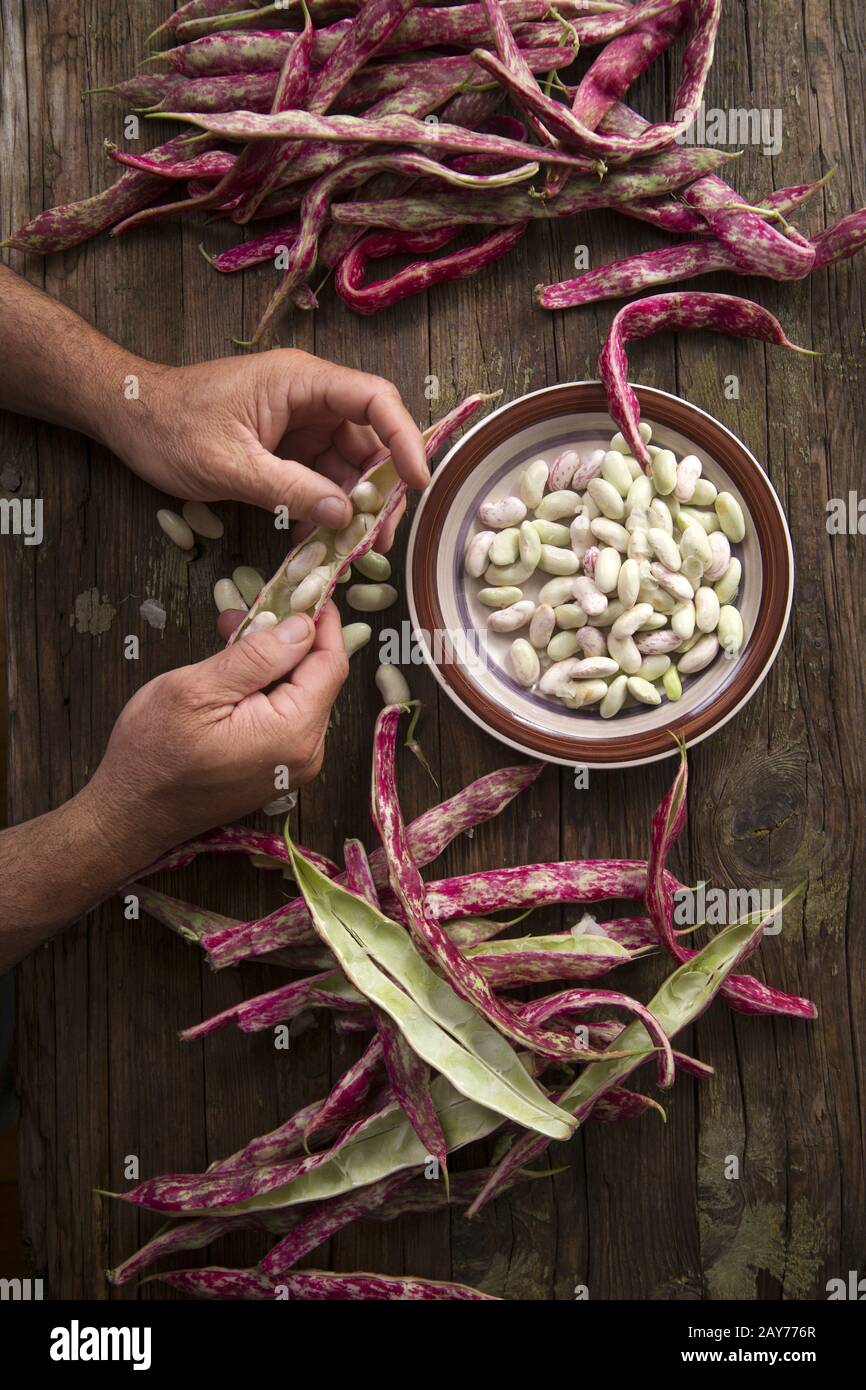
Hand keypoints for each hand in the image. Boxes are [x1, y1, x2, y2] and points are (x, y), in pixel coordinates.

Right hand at [84, 604, 347, 868]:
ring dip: (271, 661)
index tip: (307, 588)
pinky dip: (264, 688)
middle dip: (287, 638)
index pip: (330, 664)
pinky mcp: (277, 770)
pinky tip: (231, 673)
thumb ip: (257, 657)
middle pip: (317, 678)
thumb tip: (304, 626)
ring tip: (227, 637)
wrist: (130, 815)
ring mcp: (294, 765)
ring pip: (299, 694)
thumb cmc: (153, 754)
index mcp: (293, 731)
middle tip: (245, 611)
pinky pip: (285, 716)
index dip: (322, 622)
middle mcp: (306, 752)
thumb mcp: (197, 690)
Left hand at [109, 347, 428, 534]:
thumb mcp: (229, 465)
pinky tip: (317, 541)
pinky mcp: (287, 448)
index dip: (404, 439)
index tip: (417, 482)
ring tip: (351, 549)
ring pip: (348, 466)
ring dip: (353, 508)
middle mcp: (309, 399)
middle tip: (379, 537)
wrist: (128, 417)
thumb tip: (344, 514)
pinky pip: (321, 479)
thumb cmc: (170, 427)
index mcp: (300, 382)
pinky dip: (324, 510)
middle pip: (369, 439)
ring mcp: (299, 424)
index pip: (374, 400)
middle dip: (380, 489)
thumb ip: (288, 489)